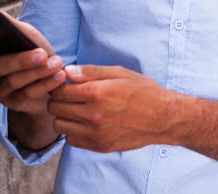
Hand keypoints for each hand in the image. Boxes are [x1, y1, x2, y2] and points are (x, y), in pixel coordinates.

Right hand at [0, 16, 64, 116]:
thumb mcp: (25, 34)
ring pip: (15, 81)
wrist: (48, 79)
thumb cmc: (33, 50)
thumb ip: (10, 25)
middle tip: (42, 54)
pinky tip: (59, 76)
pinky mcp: (13, 103)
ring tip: (56, 63)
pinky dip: (46, 84)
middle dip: (21, 60)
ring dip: (39, 72)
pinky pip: (28, 94)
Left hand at [47, 65, 176, 152]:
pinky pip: (71, 140)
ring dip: (63, 116)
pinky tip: (84, 122)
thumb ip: (91, 72)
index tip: (64, 83)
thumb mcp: (119, 73)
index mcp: (97, 93)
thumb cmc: (142, 91)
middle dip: (58, 99)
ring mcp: (95, 133)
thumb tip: (67, 71)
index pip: (60, 90)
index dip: (59, 85)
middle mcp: (93, 115)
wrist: (162, 117)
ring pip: (59, 126)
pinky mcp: (99, 146)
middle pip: (55, 108)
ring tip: (76, 109)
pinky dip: (72, 130)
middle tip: (68, 95)